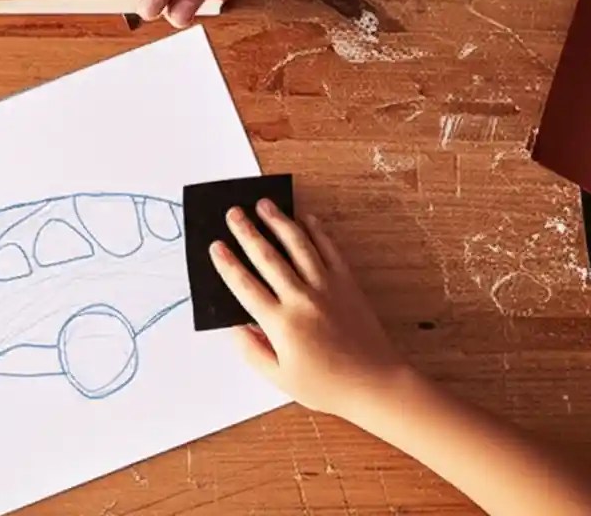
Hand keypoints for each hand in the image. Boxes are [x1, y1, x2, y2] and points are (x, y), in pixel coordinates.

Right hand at [209, 200, 408, 418]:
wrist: (375, 383)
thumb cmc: (327, 385)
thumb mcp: (279, 378)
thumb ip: (251, 350)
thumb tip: (234, 326)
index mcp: (281, 324)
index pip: (245, 286)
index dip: (227, 264)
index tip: (215, 246)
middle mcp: (302, 300)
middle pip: (268, 257)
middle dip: (247, 232)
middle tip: (233, 213)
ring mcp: (327, 288)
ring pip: (298, 246)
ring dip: (278, 222)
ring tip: (264, 204)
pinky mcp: (347, 284)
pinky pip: (329, 250)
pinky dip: (316, 231)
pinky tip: (305, 218)